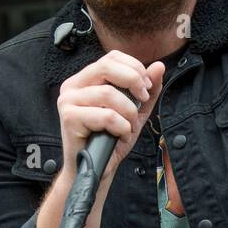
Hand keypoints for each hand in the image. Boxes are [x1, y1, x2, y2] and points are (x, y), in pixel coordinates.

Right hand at [57, 49, 164, 184]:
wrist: (96, 170)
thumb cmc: (111, 141)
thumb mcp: (135, 112)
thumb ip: (147, 90)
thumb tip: (159, 66)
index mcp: (85, 80)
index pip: (111, 57)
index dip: (134, 67)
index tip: (146, 88)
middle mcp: (73, 86)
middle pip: (107, 66)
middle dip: (133, 81)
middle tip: (143, 100)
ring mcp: (68, 101)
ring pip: (108, 93)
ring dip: (128, 112)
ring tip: (129, 128)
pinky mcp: (69, 118)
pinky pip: (105, 115)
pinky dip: (121, 127)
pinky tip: (120, 137)